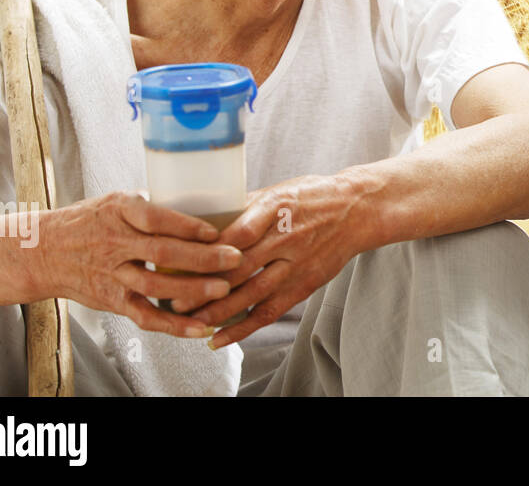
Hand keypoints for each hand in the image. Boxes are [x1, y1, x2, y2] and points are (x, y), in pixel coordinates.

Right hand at [34, 192, 242, 338]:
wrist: (43, 252)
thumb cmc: (90, 221)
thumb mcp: (115, 201)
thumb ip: (151, 206)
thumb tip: (201, 201)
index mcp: (119, 211)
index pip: (155, 218)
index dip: (187, 226)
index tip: (215, 231)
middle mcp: (115, 243)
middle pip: (162, 253)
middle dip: (202, 258)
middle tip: (235, 259)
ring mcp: (112, 274)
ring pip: (155, 286)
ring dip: (192, 290)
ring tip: (224, 289)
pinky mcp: (111, 300)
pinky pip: (144, 315)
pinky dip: (173, 324)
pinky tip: (199, 327)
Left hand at [187, 173, 364, 348]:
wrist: (357, 210)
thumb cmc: (313, 196)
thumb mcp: (279, 190)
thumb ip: (245, 206)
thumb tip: (204, 218)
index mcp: (275, 207)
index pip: (235, 232)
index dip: (205, 250)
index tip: (177, 260)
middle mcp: (285, 237)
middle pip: (238, 267)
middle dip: (202, 286)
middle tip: (170, 299)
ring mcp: (296, 263)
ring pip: (251, 293)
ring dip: (217, 311)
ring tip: (188, 321)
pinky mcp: (304, 284)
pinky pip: (270, 311)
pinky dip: (244, 328)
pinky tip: (220, 338)